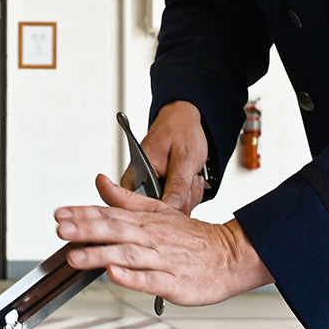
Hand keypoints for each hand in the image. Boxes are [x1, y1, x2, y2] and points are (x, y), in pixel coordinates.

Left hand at [55, 174, 273, 305]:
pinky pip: (152, 279)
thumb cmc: (193, 238)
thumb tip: (101, 182)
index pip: (110, 214)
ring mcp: (163, 260)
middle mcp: (152, 238)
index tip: (60, 214)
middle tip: (62, 230)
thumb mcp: (159, 210)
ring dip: (101, 255)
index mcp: (146, 221)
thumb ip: (126, 199)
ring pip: (128, 255)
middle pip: (115, 231)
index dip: (83, 214)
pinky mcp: (174, 282)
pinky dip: (132, 277)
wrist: (231, 255)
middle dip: (86, 230)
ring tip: (77, 257)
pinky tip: (115, 274)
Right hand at [122, 100, 208, 215]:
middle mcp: (139, 181)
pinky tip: (189, 180)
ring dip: (186, 196)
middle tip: (190, 181)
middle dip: (180, 201)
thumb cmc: (180, 130)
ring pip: (168, 208)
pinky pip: (173, 202)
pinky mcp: (159, 188)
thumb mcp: (184, 158)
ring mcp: (149, 185)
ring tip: (190, 176)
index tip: (179, 200)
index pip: (141, 206)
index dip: (164, 209)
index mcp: (138, 172)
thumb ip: (178, 186)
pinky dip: (186, 194)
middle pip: (156, 210)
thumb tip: (172, 209)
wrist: (184, 118)